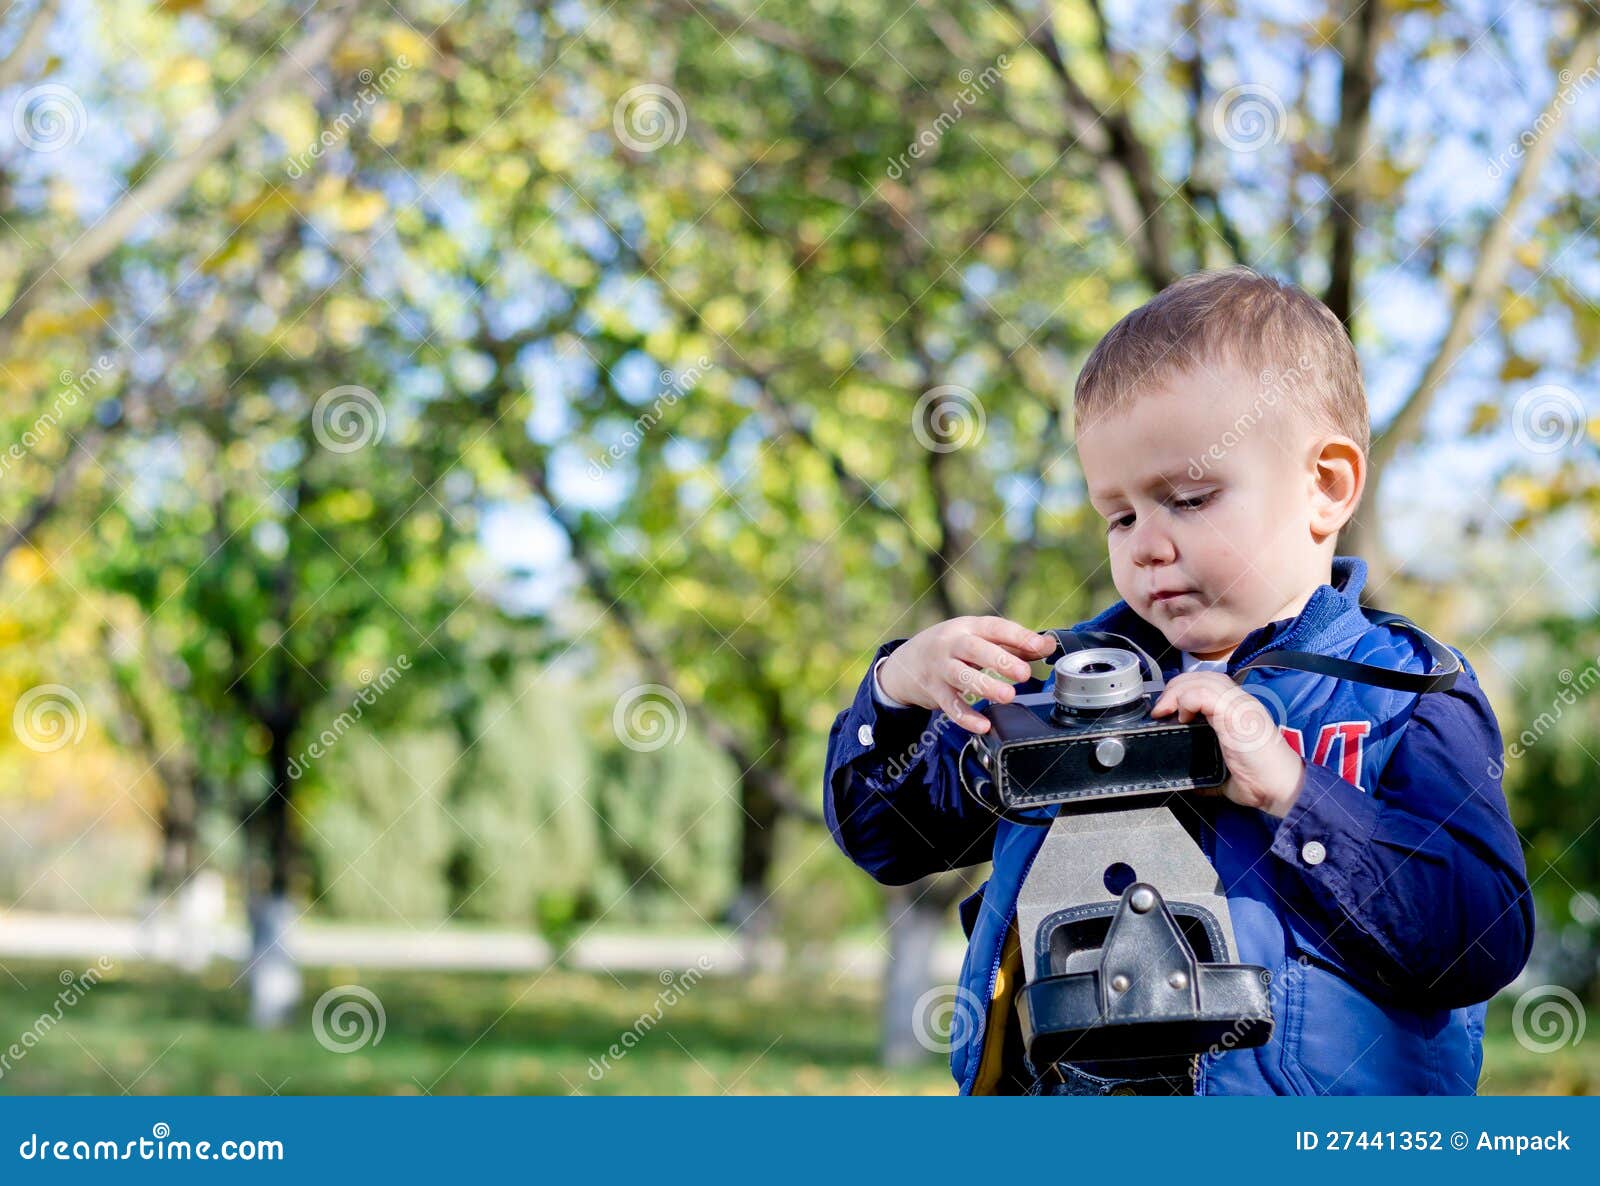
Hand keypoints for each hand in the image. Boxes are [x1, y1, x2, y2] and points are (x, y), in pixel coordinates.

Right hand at [877, 616, 1058, 733]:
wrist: (906, 663)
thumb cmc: (951, 649)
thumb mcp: (978, 639)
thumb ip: (1013, 643)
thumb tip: (1048, 645)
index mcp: (967, 627)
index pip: (994, 627)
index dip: (1018, 636)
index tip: (1040, 647)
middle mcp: (951, 644)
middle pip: (974, 649)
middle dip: (1000, 660)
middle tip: (1023, 674)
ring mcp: (939, 667)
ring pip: (961, 676)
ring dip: (985, 686)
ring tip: (1008, 696)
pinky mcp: (933, 690)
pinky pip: (949, 705)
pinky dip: (966, 717)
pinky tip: (983, 725)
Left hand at [1150, 671, 1306, 817]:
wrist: (1283, 788)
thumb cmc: (1260, 781)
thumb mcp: (1226, 772)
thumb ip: (1208, 769)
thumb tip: (1189, 782)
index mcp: (1238, 710)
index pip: (1208, 683)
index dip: (1183, 690)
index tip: (1166, 710)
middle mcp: (1240, 702)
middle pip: (1202, 676)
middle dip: (1175, 687)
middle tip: (1161, 709)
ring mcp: (1240, 705)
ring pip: (1202, 680)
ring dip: (1176, 692)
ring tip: (1164, 711)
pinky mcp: (1237, 713)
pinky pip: (1205, 694)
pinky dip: (1187, 700)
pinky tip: (1182, 716)